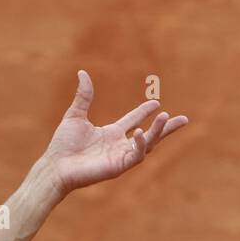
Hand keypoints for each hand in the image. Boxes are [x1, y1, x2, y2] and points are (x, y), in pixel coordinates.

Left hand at [41, 70, 187, 196]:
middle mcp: (119, 145)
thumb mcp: (75, 115)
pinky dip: (140, 144)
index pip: (134, 120)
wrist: (55, 166)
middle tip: (184, 119)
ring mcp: (120, 157)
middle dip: (166, 128)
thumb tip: (82, 73)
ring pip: (147, 145)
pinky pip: (135, 156)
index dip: (144, 112)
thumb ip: (84, 96)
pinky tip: (140, 133)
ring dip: (158, 133)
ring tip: (166, 118)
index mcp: (111, 134)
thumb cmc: (63, 145)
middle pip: (149, 135)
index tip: (156, 103)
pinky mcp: (118, 167)